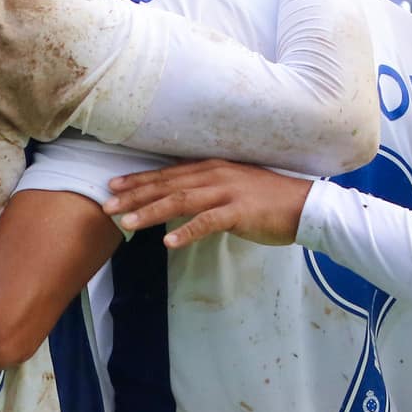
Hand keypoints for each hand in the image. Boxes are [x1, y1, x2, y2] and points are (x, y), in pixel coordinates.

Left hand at [103, 160, 314, 249]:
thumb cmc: (266, 201)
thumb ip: (204, 192)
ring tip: (127, 224)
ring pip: (181, 201)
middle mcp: (214, 175)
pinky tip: (168, 242)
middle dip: (134, 196)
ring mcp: (227, 192)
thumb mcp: (231, 189)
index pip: (167, 174)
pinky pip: (208, 222)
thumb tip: (177, 200)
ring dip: (151, 212)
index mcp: (211, 169)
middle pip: (167, 185)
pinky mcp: (240, 212)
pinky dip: (187, 231)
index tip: (112, 186)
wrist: (304, 206)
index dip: (138, 181)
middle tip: (106, 206)